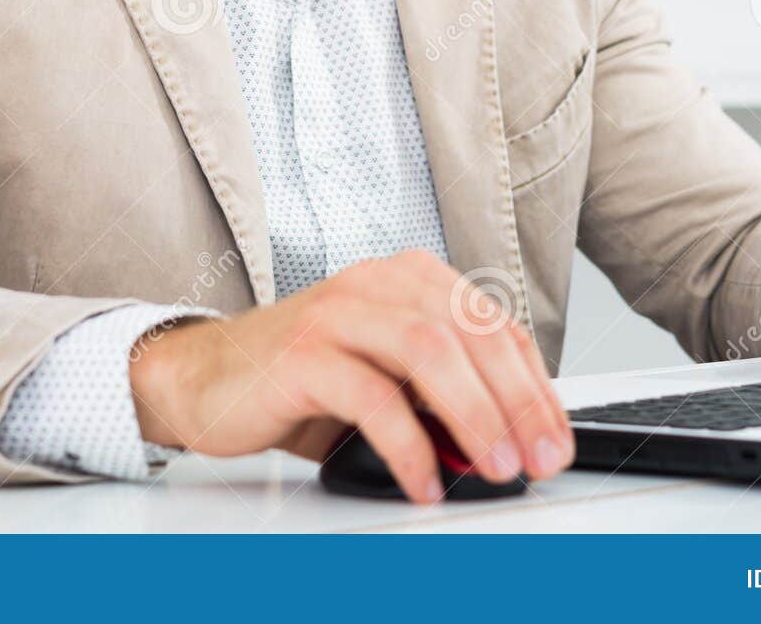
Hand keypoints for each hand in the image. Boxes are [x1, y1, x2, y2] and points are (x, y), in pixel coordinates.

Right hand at [128, 249, 575, 503]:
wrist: (204, 376)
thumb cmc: (301, 378)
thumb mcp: (387, 380)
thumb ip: (441, 397)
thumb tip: (508, 442)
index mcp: (408, 279)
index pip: (494, 324)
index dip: (535, 384)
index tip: (555, 439)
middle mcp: (377, 283)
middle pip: (470, 332)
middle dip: (517, 400)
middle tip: (538, 457)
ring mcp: (338, 312)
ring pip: (429, 350)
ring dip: (473, 413)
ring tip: (493, 466)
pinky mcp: (302, 353)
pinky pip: (371, 395)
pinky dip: (408, 444)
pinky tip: (423, 481)